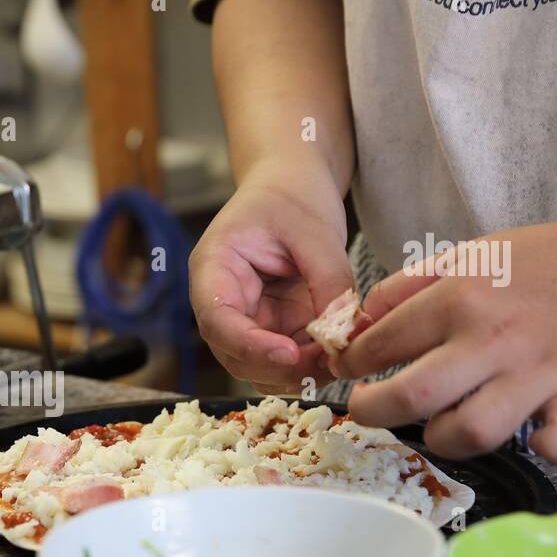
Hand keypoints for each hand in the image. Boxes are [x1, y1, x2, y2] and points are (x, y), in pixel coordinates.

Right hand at [190, 156, 351, 390]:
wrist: (293, 183)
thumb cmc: (292, 194)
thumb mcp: (315, 230)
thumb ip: (328, 281)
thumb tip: (343, 332)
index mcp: (214, 268)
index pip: (217, 320)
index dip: (249, 346)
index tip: (289, 354)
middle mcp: (223, 301)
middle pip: (234, 354)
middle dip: (278, 367)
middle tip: (326, 363)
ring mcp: (248, 318)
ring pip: (259, 366)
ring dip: (297, 373)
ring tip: (339, 357)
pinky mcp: (274, 326)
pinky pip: (286, 359)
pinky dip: (311, 364)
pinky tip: (339, 351)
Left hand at [334, 215, 556, 463]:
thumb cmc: (532, 264)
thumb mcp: (462, 255)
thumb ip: (403, 288)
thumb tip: (356, 323)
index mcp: (460, 298)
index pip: (383, 343)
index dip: (351, 363)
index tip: (347, 370)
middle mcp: (494, 339)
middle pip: (415, 397)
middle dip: (372, 410)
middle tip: (365, 406)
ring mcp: (538, 373)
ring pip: (474, 430)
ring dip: (442, 438)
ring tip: (433, 423)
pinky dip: (546, 447)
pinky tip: (530, 439)